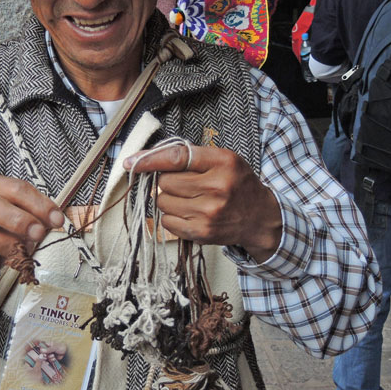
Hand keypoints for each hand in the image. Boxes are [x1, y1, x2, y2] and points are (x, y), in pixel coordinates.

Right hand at [0, 175, 63, 275]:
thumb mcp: (12, 203)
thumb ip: (34, 210)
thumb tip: (56, 220)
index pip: (16, 189)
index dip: (39, 205)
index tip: (57, 220)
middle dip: (20, 222)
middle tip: (39, 234)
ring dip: (7, 246)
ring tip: (20, 250)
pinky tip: (0, 260)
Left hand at [123, 143, 281, 262]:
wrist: (259, 217)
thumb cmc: (237, 184)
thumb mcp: (224, 160)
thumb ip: (192, 156)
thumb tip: (148, 159)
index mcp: (223, 162)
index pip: (177, 157)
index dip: (150, 159)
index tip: (131, 161)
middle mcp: (217, 187)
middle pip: (166, 181)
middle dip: (169, 181)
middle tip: (185, 184)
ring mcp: (209, 212)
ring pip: (163, 201)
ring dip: (169, 199)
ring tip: (190, 199)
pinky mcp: (202, 232)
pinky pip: (167, 222)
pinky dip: (172, 217)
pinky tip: (190, 213)